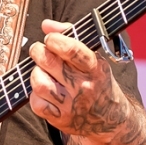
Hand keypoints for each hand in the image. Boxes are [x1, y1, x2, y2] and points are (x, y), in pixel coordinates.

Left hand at [28, 20, 129, 138]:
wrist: (110, 120)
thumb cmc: (99, 82)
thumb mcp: (94, 59)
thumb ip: (71, 37)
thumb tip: (46, 25)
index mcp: (95, 69)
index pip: (73, 50)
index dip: (55, 40)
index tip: (50, 39)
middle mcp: (84, 87)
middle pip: (49, 63)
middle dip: (38, 52)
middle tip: (38, 50)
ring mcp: (72, 105)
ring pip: (39, 83)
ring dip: (35, 73)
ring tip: (41, 71)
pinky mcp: (61, 120)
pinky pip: (37, 104)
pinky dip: (35, 95)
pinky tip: (43, 91)